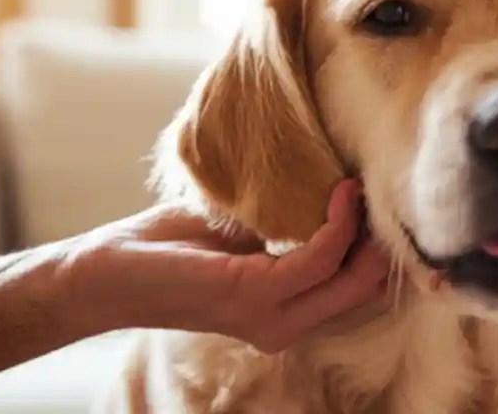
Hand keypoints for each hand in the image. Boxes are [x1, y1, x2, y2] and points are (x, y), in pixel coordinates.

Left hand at [54, 179, 390, 352]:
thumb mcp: (246, 230)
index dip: (384, 244)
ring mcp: (273, 315)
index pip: (360, 288)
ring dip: (364, 221)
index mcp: (287, 311)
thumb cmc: (172, 245)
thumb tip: (334, 174)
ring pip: (353, 275)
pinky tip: (339, 189)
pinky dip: (338, 220)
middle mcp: (287, 323)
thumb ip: (289, 221)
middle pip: (368, 286)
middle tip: (385, 186)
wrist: (109, 269)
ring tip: (359, 179)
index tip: (384, 194)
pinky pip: (321, 255)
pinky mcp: (256, 294)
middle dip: (387, 235)